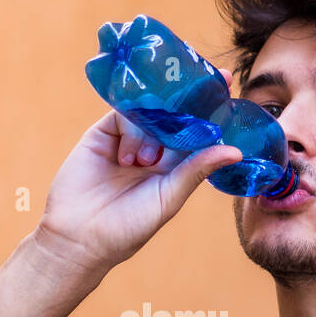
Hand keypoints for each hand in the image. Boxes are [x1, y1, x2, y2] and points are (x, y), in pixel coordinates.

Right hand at [34, 68, 241, 275]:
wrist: (79, 236)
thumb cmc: (128, 227)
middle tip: (203, 79)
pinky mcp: (103, 134)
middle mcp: (153, 150)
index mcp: (174, 167)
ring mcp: (128, 140)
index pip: (197, 131)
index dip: (210, 109)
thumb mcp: (169, 198)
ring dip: (152, 132)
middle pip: (174, 114)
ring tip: (143, 162)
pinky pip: (123, 113)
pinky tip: (126, 157)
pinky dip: (131, 129)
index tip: (225, 81)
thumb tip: (236, 151)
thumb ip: (197, 169)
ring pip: (149, 113)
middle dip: (187, 98)